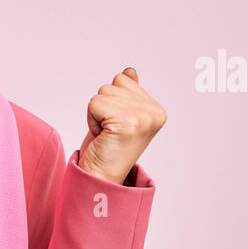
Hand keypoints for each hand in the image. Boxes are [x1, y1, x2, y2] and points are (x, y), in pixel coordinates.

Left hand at [78, 67, 166, 183]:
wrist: (101, 177)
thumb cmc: (108, 147)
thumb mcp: (119, 115)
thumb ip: (127, 93)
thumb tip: (130, 72)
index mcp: (156, 109)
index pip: (124, 79)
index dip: (111, 101)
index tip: (116, 124)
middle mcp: (154, 112)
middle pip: (112, 84)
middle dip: (103, 107)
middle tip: (109, 130)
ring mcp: (142, 117)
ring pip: (102, 92)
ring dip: (96, 114)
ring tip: (106, 133)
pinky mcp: (126, 122)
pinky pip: (94, 103)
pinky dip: (91, 119)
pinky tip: (102, 135)